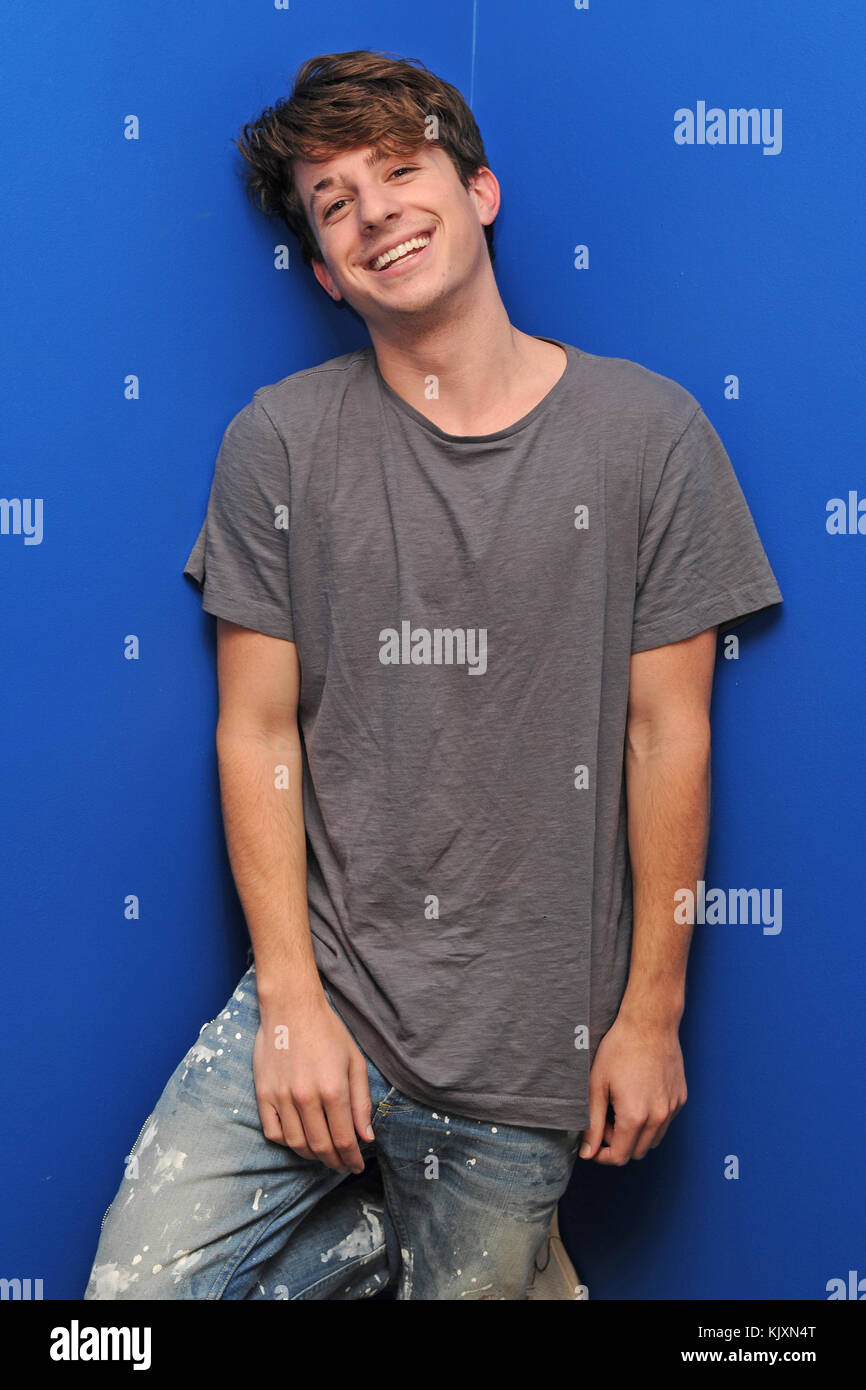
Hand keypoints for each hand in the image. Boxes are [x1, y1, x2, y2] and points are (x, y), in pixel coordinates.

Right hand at [253, 994, 374, 1174]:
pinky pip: (273, 1132)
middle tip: (342, 1165)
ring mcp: (281, 1097)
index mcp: (333, 1089)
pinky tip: (299, 1140)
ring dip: (311, 1156)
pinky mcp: (263, 1094)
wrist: (291, 1007)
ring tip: (323, 1155)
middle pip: (320, 1147)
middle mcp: (306, 1097)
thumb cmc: (327, 1031)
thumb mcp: (354, 1061)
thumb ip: (361, 1102)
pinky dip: (287, 1143)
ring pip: (296, 1144)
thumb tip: (365, 1137)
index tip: (357, 1166)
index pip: (344, 1139)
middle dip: (334, 1162)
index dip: (351, 1159)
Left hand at [578, 1013, 686, 1164]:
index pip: (620, 1157)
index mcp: (635, 1117)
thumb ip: (592, 1124)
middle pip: (637, 1152)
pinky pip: (665, 1123)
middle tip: (607, 1117)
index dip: (602, 1155)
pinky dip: (651, 1120)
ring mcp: (673, 1108)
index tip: (593, 1143)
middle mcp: (658, 1117)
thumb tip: (587, 1153)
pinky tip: (639, 1096)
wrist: (650, 1024)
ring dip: (636, 1134)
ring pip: (653, 1140)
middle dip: (619, 1143)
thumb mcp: (597, 1086)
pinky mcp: (681, 1098)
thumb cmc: (619, 1050)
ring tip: (622, 1106)